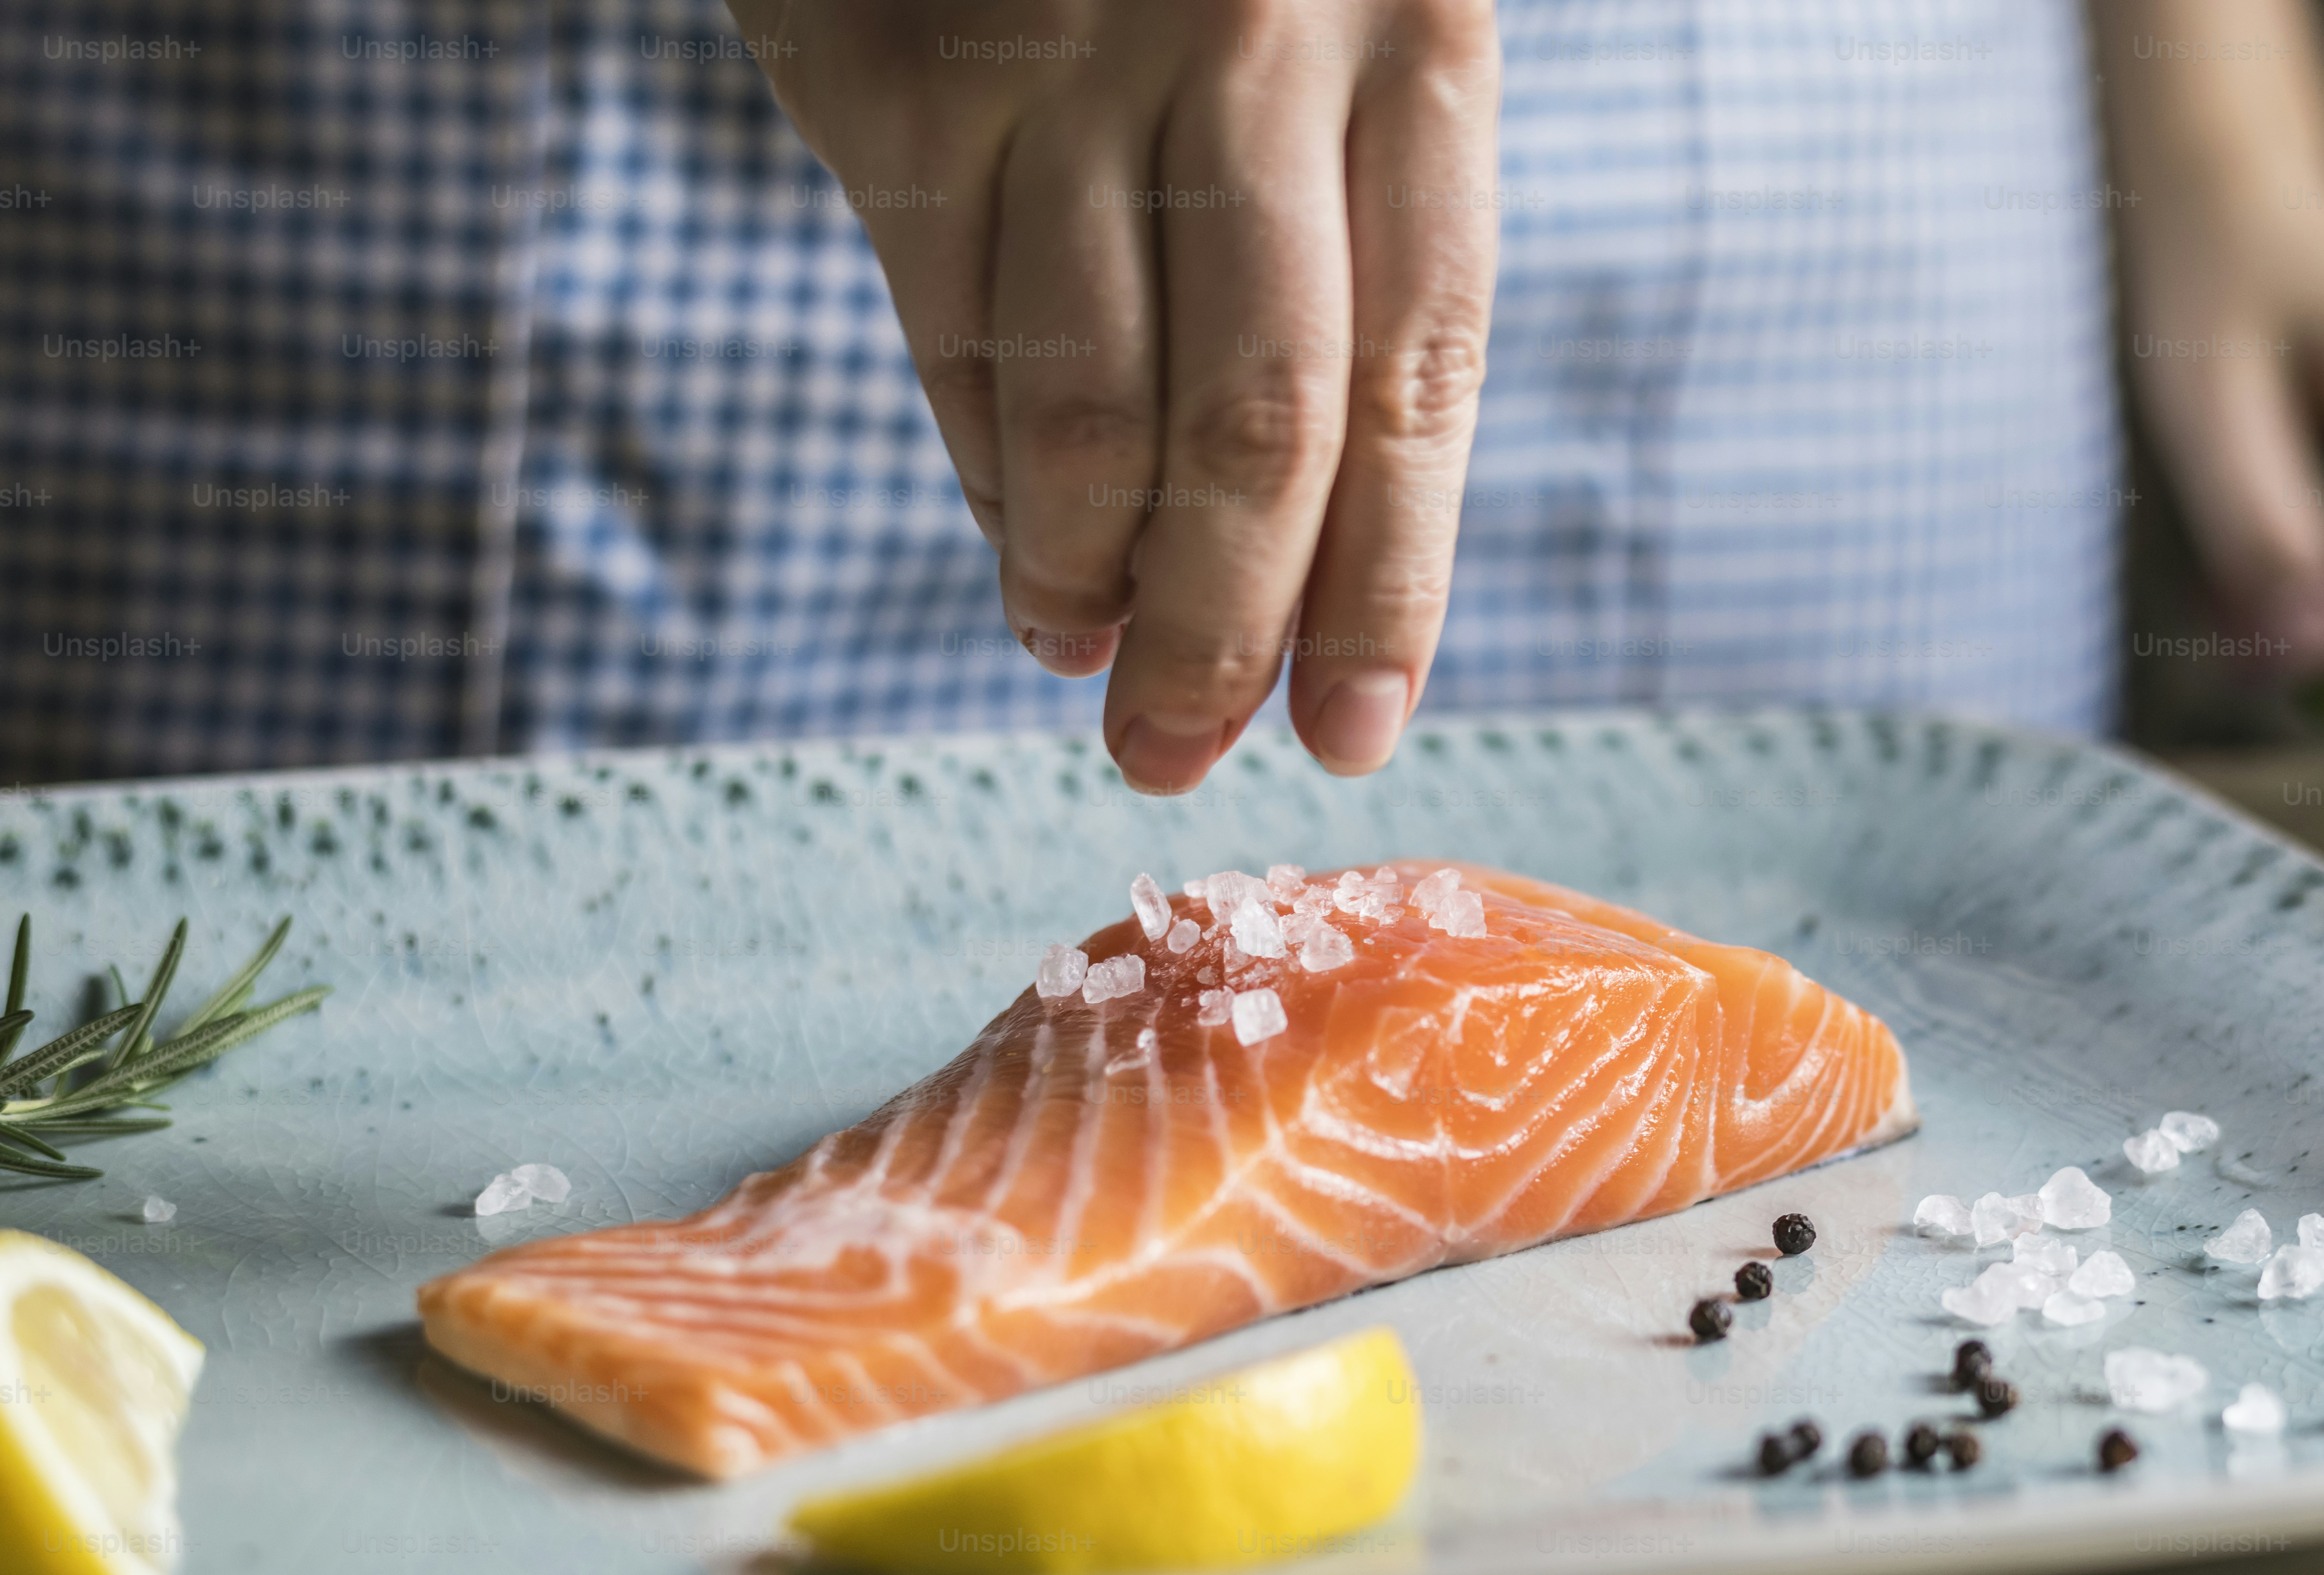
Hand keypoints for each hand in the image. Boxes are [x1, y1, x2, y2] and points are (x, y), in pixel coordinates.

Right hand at [725, 0, 1501, 790]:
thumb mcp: (1338, 48)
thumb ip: (1342, 260)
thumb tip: (1301, 573)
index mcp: (1415, 49)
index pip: (1417, 374)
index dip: (1388, 581)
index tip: (1356, 730)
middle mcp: (1258, 51)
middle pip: (1259, 418)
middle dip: (1224, 627)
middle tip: (1181, 755)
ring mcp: (1072, 59)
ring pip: (1091, 397)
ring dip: (1089, 577)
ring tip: (1092, 674)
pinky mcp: (906, 82)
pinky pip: (957, 333)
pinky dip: (993, 480)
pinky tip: (1027, 564)